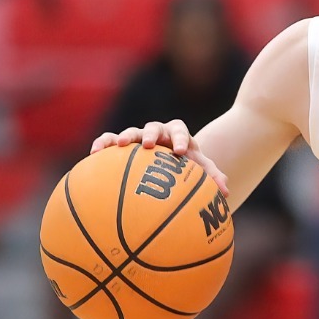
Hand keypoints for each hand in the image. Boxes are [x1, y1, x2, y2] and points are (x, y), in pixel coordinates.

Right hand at [90, 119, 227, 195]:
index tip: (180, 151)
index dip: (179, 138)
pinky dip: (103, 144)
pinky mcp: (122, 147)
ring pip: (131, 132)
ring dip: (123, 136)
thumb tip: (226, 192)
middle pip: (154, 127)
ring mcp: (139, 139)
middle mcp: (158, 134)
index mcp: (178, 135)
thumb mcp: (201, 171)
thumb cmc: (187, 168)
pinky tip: (92, 153)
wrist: (170, 164)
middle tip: (149, 144)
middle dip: (151, 134)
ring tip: (116, 145)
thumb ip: (213, 177)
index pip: (180, 130)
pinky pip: (110, 142)